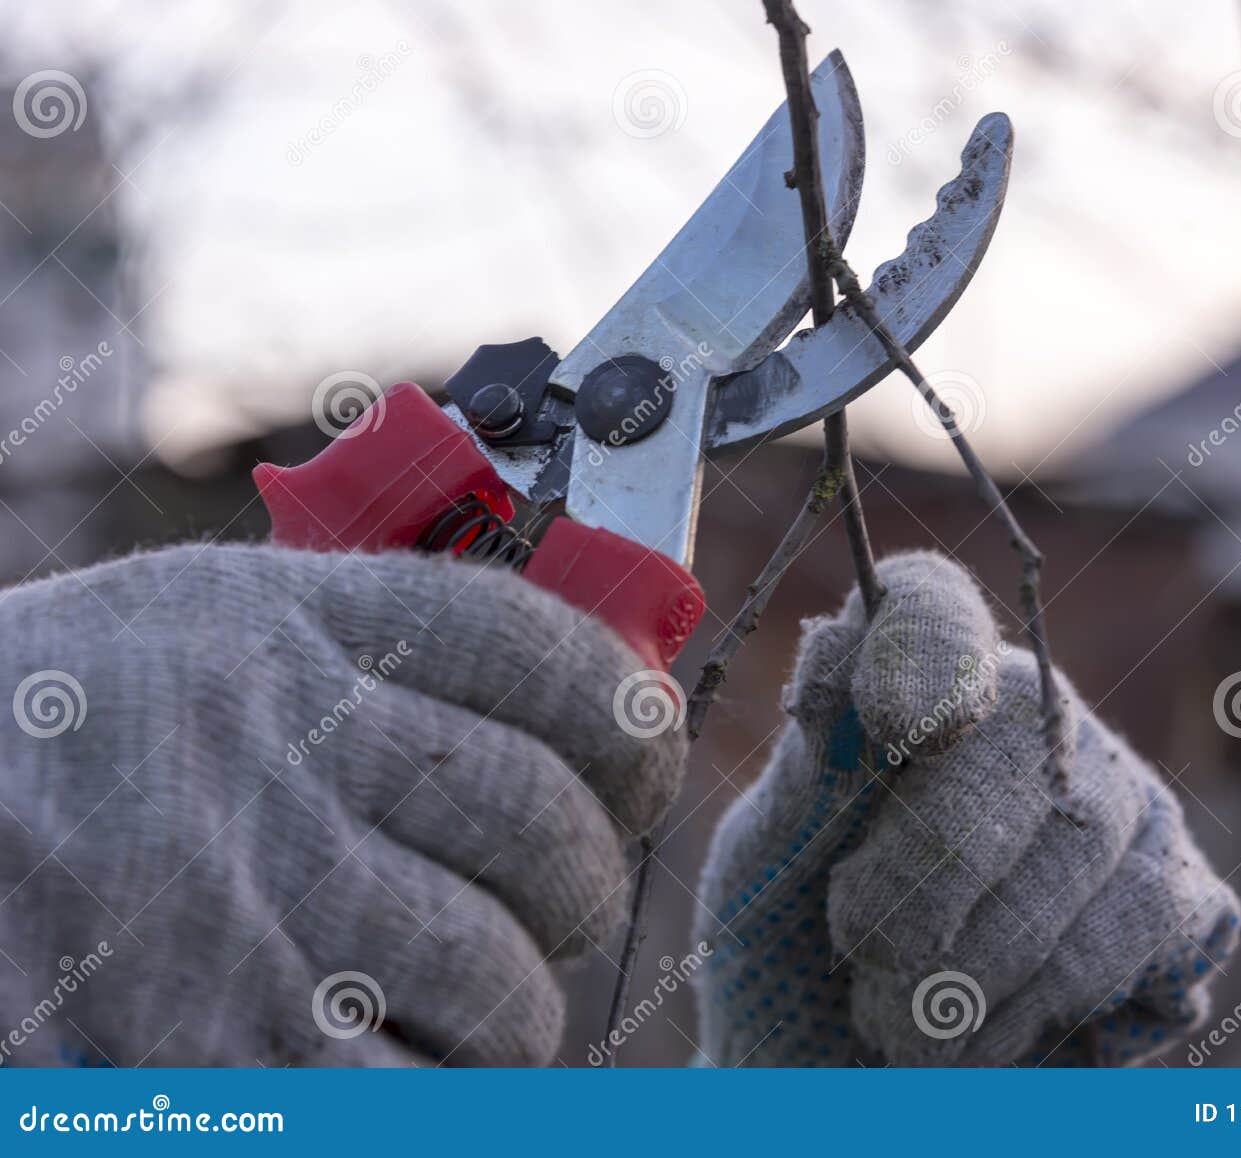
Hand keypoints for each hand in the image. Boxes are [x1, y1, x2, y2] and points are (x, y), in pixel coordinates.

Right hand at [0, 543, 684, 1065]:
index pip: (546, 657)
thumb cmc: (61, 724)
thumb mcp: (203, 625)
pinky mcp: (212, 1062)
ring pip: (501, 989)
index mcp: (294, 632)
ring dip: (514, 1007)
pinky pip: (419, 1103)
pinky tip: (401, 1062)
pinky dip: (441, 1093)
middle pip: (547, 832)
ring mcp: (250, 918)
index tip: (645, 756)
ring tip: (474, 998)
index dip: (633, 719)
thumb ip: (368, 646)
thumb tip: (568, 694)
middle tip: (557, 896)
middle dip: (582, 880)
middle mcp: (286, 759)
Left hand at [694, 552, 1240, 1065]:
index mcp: (927, 679)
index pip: (930, 608)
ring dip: (965, 990)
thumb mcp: (774, 850)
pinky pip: (1141, 951)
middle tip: (862, 963)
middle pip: (1010, 768)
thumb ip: (815, 757)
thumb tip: (839, 639)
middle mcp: (1043, 720)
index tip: (888, 724)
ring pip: (1077, 875)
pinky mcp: (1184, 904)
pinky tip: (992, 1031)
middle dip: (915, 900)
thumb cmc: (796, 943)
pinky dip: (1041, 1022)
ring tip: (906, 1020)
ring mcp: (1131, 806)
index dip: (919, 647)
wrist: (830, 1064)